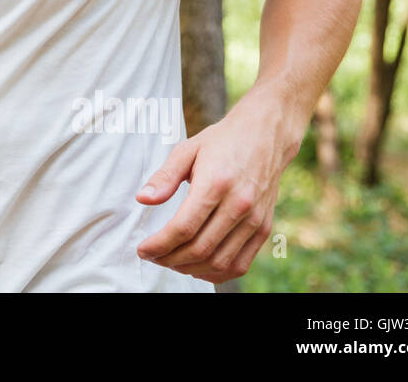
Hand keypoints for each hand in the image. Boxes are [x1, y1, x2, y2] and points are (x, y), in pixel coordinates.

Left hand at [133, 99, 294, 283]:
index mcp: (216, 183)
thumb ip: (164, 177)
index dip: (159, 244)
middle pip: (200, 248)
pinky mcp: (264, 228)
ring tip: (169, 261)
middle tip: (152, 256)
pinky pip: (240, 264)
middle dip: (169, 259)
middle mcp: (239, 205)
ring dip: (189, 268)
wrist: (266, 134)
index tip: (142, 249)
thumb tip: (142, 199)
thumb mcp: (187, 149)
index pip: (183, 227)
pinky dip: (216, 273)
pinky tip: (196, 267)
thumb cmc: (222, 141)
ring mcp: (254, 219)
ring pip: (219, 262)